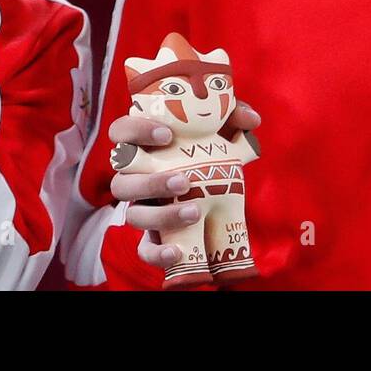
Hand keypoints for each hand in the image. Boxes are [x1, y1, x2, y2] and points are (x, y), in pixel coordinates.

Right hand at [109, 102, 260, 270]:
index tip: (167, 135)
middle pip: (121, 181)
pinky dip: (156, 254)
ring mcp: (141, 209)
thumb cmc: (208, 149)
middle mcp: (134, 178)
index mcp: (142, 146)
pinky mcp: (152, 237)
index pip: (120, 132)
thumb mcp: (221, 129)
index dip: (135, 131)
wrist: (217, 187)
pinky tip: (177, 252)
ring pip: (133, 216)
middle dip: (151, 183)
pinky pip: (144, 250)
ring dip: (161, 216)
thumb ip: (234, 116)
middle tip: (184, 181)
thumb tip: (251, 120)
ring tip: (195, 212)